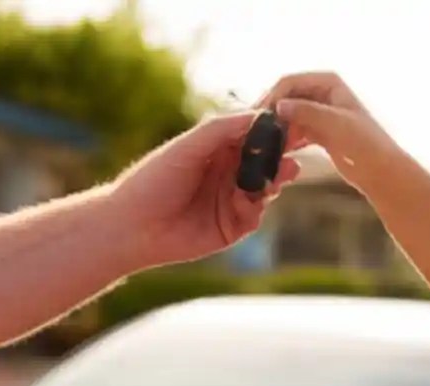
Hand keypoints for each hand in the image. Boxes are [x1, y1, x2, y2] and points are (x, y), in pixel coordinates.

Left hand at [110, 111, 299, 267]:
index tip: (292, 124)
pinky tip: (250, 203)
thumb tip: (261, 114)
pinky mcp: (232, 227)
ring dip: (275, 181)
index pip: (253, 136)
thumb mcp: (189, 145)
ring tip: (286, 174)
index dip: (272, 131)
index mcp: (217, 149)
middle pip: (265, 163)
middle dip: (281, 158)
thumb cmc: (154, 179)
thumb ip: (224, 128)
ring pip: (265, 189)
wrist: (133, 227)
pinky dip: (256, 208)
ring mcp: (231, 201)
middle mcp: (227, 173)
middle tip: (297, 154)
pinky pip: (254, 215)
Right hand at [257, 72, 400, 189]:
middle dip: (271, 112)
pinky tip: (276, 151)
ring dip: (277, 127)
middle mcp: (322, 93)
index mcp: (328, 83)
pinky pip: (295, 131)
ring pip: (289, 115)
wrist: (381, 171)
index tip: (257, 115)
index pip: (290, 82)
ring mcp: (320, 113)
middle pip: (287, 97)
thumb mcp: (335, 123)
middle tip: (253, 131)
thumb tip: (278, 106)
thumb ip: (306, 112)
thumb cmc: (364, 143)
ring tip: (262, 143)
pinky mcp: (318, 132)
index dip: (272, 96)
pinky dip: (286, 139)